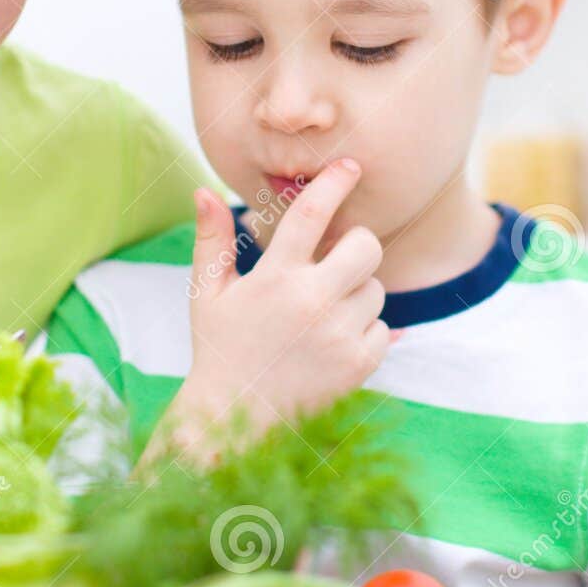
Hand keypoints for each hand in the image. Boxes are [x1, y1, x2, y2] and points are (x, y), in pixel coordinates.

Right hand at [166, 160, 393, 451]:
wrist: (235, 419)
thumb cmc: (220, 348)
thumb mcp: (207, 293)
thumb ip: (212, 239)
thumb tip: (203, 189)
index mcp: (274, 278)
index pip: (312, 214)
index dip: (334, 183)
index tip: (351, 166)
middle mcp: (312, 302)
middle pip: (366, 246)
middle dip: (356, 246)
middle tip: (336, 259)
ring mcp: (339, 335)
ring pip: (376, 289)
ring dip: (356, 292)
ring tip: (322, 314)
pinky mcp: (359, 364)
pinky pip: (384, 328)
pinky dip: (366, 330)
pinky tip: (333, 341)